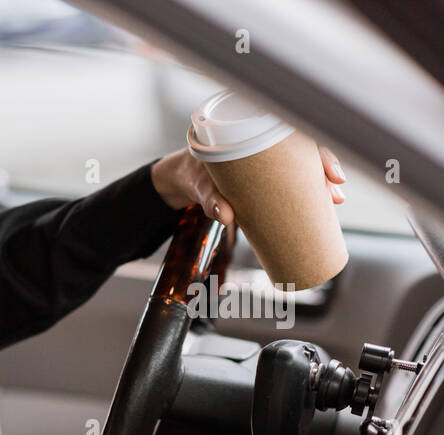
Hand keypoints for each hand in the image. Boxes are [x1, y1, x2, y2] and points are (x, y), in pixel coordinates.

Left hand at [150, 145, 346, 224]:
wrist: (181, 178)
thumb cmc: (192, 174)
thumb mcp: (199, 184)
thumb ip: (210, 199)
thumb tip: (226, 216)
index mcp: (254, 134)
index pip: (297, 138)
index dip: (319, 153)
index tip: (332, 173)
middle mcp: (266, 146)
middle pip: (306, 154)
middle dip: (325, 173)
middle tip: (336, 195)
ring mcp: (267, 164)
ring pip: (302, 170)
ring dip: (319, 185)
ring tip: (332, 202)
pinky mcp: (264, 180)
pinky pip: (289, 182)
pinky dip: (304, 192)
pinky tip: (319, 204)